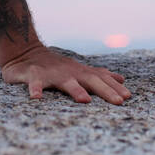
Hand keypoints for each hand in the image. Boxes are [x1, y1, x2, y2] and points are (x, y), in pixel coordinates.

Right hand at [0, 45, 131, 103]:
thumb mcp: (79, 69)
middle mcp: (69, 72)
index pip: (101, 79)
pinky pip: (34, 83)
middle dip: (106, 91)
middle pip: (90, 81)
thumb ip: (99, 75)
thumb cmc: (55, 66)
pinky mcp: (33, 76)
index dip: (115, 87)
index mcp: (80, 72)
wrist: (25, 52)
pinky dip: (35, 90)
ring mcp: (52, 74)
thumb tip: (121, 79)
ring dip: (76, 90)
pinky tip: (36, 98)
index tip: (128, 96)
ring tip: (85, 101)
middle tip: (119, 101)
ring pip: (66, 82)